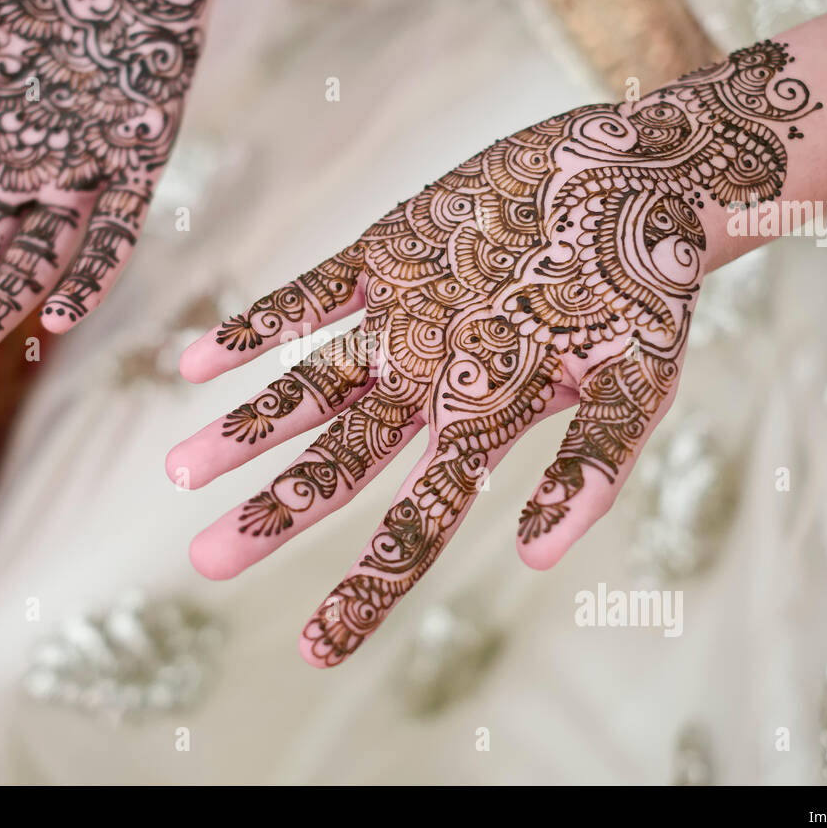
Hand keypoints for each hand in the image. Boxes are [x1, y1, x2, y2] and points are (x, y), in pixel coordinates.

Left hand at [169, 41, 818, 666]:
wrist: (633, 175)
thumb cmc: (648, 281)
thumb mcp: (644, 378)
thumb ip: (598, 463)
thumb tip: (540, 556)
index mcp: (486, 423)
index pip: (419, 524)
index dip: (369, 587)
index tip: (318, 652)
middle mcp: (432, 384)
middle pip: (343, 465)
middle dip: (279, 514)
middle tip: (208, 561)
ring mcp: (404, 322)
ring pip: (312, 388)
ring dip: (249, 428)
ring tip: (179, 472)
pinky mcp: (390, 253)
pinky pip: (311, 295)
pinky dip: (258, 326)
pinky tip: (197, 361)